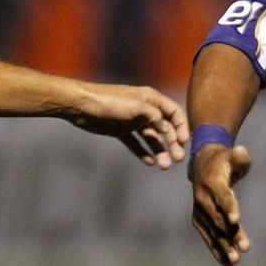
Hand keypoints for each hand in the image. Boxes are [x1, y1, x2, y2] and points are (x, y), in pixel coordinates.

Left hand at [69, 85, 189, 168]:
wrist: (81, 105)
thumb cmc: (110, 101)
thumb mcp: (137, 106)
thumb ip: (155, 117)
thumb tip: (166, 129)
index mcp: (151, 99)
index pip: (173, 112)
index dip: (181, 126)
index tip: (184, 142)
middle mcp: (144, 110)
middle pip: (164, 128)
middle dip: (172, 143)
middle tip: (177, 159)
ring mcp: (132, 121)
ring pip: (150, 138)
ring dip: (159, 151)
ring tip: (164, 166)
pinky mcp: (121, 131)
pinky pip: (135, 143)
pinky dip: (143, 152)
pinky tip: (149, 162)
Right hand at [190, 144, 253, 265]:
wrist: (202, 164)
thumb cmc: (224, 160)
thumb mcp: (232, 155)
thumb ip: (239, 157)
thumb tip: (242, 153)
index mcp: (212, 181)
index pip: (223, 196)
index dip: (230, 206)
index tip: (237, 219)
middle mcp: (203, 198)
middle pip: (219, 218)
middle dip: (231, 234)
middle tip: (244, 248)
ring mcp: (199, 210)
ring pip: (213, 231)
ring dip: (224, 247)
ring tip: (235, 261)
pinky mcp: (198, 220)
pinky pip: (208, 236)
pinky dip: (217, 250)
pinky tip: (228, 264)